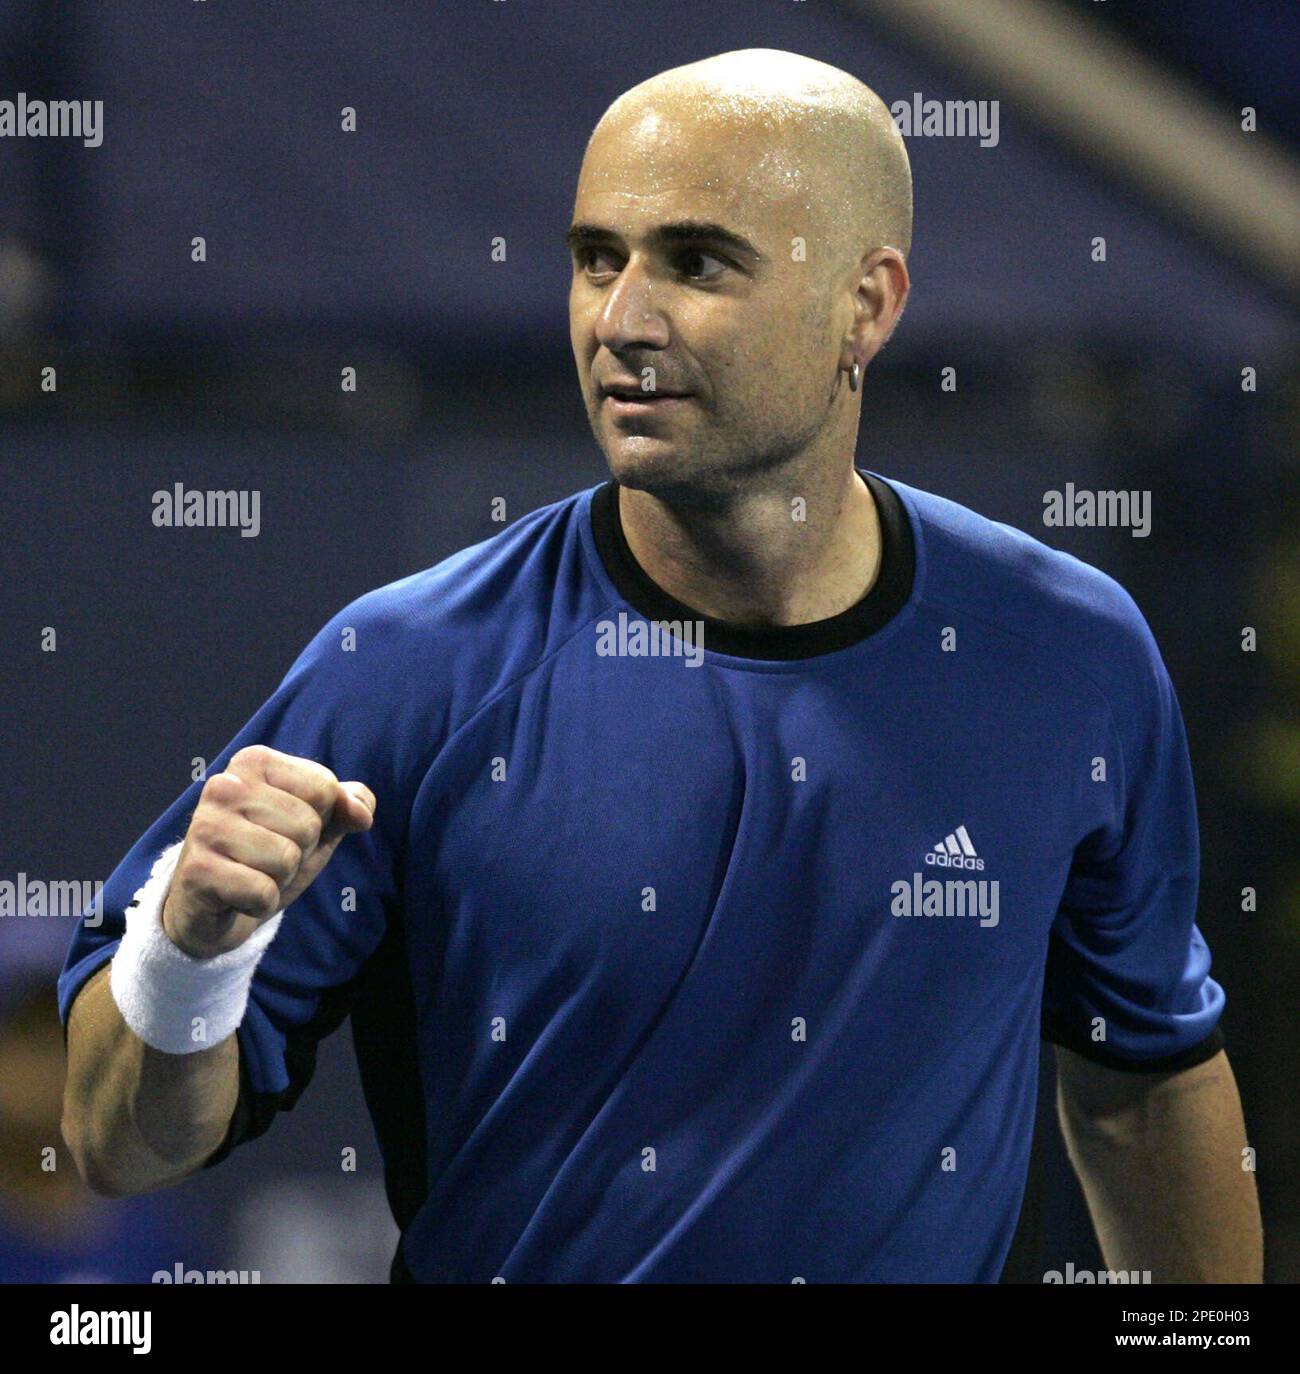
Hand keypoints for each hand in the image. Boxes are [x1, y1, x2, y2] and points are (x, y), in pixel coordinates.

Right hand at [160, 744, 374, 957]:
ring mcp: (205, 826)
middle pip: (308, 825)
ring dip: (279, 879)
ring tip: (251, 873)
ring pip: (287, 859)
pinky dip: (260, 903)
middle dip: (299, 852)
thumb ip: (347, 806)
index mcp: (254, 761)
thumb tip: (362, 812)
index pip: (325, 788)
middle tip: (265, 858)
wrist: (213, 906)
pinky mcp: (196, 870)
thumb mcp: (317, 826)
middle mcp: (224, 785)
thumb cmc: (267, 855)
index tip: (286, 829)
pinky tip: (236, 897)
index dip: (320, 820)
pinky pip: (263, 892)